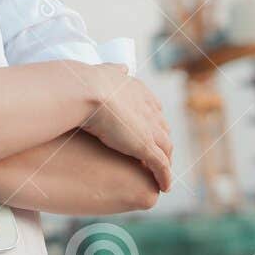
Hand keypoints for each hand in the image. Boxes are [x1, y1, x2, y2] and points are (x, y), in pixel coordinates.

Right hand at [79, 64, 173, 190]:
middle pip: (163, 131)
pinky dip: (165, 177)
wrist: (88, 91)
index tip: (147, 134)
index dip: (151, 125)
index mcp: (141, 92)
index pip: (154, 112)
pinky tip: (164, 187)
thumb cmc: (88, 82)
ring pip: (166, 150)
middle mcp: (150, 110)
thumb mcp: (105, 71)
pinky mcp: (146, 146)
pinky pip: (161, 166)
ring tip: (160, 176)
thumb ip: (115, 71)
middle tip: (155, 157)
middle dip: (162, 144)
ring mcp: (150, 129)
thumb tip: (123, 67)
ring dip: (165, 163)